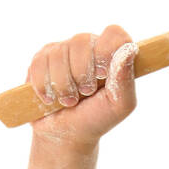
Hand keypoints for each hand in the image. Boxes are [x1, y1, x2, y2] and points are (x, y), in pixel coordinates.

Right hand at [26, 25, 137, 147]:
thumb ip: (126, 80)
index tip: (102, 73)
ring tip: (69, 101)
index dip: (107, 49)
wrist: (66, 134)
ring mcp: (63, 49)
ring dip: (63, 86)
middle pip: (82, 41)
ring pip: (59, 54)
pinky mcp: (41, 58)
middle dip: (82, 75)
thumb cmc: (96, 118)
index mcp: (111, 54)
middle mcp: (88, 46)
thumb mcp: (119, 106)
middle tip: (85, 94)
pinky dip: (45, 86)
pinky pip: (39, 63)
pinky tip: (52, 99)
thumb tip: (128, 51)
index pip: (115, 33)